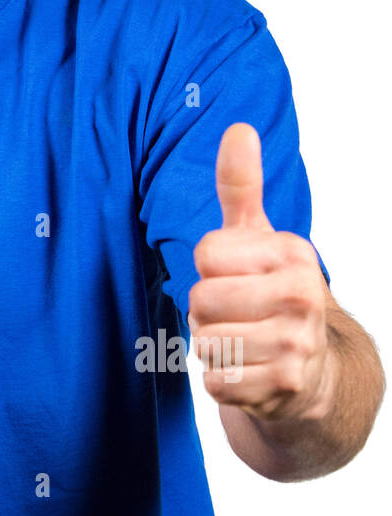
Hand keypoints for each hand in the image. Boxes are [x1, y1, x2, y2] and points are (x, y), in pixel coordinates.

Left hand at [187, 122, 330, 421]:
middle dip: (206, 314)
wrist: (316, 371)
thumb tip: (238, 128)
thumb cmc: (273, 295)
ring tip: (243, 343)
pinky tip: (249, 371)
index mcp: (293, 253)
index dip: (208, 270)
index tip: (236, 277)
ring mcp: (299, 344)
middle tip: (235, 316)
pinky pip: (218, 383)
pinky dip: (222, 381)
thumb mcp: (259, 239)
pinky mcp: (286, 388)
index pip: (206, 254)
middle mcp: (304, 295)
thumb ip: (242, 187)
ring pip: (207, 343)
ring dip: (214, 349)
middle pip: (201, 300)